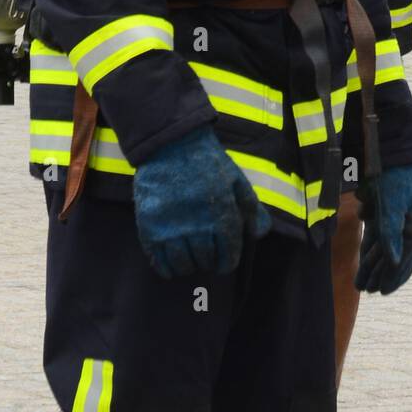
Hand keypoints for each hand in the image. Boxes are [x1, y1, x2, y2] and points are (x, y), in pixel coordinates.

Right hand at [133, 125, 270, 278]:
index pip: (228, 255)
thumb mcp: (235, 179)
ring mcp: (171, 227)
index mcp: (222, 213)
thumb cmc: (207, 161)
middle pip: (205, 261)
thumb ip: (250, 207)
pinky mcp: (149, 227)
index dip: (227, 263)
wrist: (171, 143)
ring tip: (190, 257)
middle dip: (209, 261)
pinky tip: (171, 266)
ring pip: (183, 264)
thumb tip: (261, 233)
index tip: (223, 262)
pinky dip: (167, 268)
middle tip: (206, 255)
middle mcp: (197, 225)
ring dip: (189, 265)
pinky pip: (159, 261)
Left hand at [356, 164, 411, 294]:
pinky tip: (361, 260)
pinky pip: (376, 232)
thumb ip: (390, 230)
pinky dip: (368, 246)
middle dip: (381, 272)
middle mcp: (407, 217)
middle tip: (368, 291)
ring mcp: (394, 212)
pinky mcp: (381, 206)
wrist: (381, 143)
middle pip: (394, 251)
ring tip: (361, 282)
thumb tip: (393, 261)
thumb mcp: (390, 201)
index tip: (384, 291)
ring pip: (383, 243)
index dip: (396, 273)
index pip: (406, 252)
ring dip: (372, 262)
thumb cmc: (390, 172)